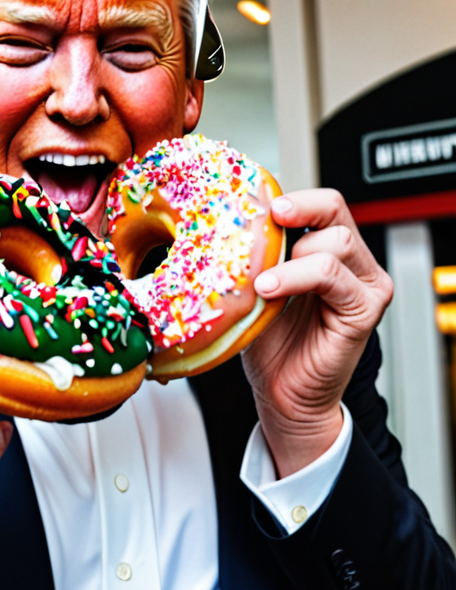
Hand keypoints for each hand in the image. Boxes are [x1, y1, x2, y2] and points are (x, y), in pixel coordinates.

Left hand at [242, 189, 392, 476]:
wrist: (281, 393)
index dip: (294, 196)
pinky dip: (297, 277)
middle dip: (297, 210)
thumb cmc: (269, 341)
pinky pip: (334, 277)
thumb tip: (225, 220)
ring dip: (290, 255)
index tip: (260, 201)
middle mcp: (354, 263)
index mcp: (329, 250)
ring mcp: (364, 286)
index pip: (324, 203)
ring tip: (259, 280)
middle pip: (335, 210)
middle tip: (266, 220)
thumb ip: (255, 254)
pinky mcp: (364, 311)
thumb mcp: (256, 285)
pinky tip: (270, 290)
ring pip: (337, 241)